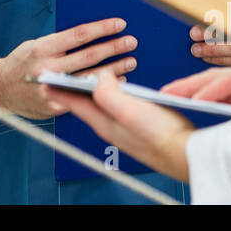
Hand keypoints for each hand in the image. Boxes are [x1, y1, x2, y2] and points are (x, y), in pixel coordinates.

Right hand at [0, 18, 137, 119]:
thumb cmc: (21, 63)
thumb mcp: (35, 45)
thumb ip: (60, 44)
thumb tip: (92, 36)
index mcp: (42, 47)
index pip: (78, 35)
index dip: (101, 28)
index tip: (119, 24)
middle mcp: (47, 67)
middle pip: (88, 55)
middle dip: (113, 48)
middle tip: (131, 42)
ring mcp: (51, 88)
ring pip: (89, 76)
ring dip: (114, 69)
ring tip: (131, 61)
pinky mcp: (54, 106)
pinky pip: (83, 95)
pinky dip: (102, 88)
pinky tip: (116, 82)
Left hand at [45, 71, 193, 180]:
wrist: (186, 154)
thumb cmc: (160, 136)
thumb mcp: (129, 111)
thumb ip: (109, 94)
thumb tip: (100, 76)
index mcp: (104, 122)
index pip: (74, 104)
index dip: (58, 90)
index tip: (44, 80)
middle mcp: (111, 126)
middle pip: (87, 104)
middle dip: (74, 88)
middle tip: (63, 76)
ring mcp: (125, 127)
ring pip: (104, 104)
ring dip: (97, 89)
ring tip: (90, 78)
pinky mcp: (140, 126)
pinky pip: (121, 106)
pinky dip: (116, 94)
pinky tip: (123, 88)